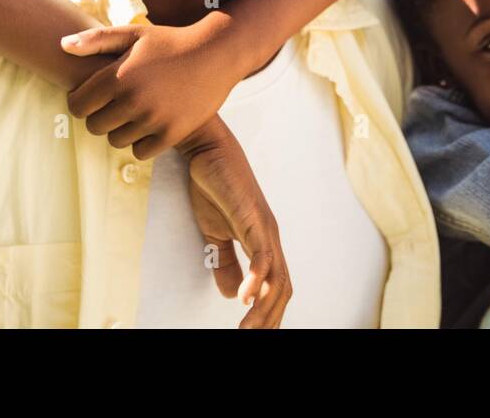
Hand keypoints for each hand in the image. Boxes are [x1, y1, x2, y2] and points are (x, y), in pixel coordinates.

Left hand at [60, 19, 233, 159]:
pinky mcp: (172, 134)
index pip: (77, 106)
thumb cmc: (171, 42)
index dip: (81, 102)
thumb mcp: (134, 34)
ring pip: (116, 141)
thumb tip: (62, 46)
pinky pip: (140, 152)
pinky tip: (151, 124)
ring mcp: (153, 119)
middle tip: (116, 105)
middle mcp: (133, 100)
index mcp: (118, 75)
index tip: (94, 97)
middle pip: (94, 127)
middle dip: (100, 116)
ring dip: (121, 129)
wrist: (216, 53)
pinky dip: (142, 141)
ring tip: (135, 112)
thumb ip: (96, 40)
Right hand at [177, 117, 292, 328]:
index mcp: (263, 243)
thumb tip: (229, 294)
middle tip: (251, 339)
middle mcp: (271, 238)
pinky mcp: (253, 217)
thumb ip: (224, 262)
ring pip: (275, 277)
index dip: (269, 313)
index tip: (255, 333)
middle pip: (282, 288)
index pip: (276, 286)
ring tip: (248, 330)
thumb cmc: (213, 187)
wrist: (208, 151)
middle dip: (269, 319)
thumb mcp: (214, 233)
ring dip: (262, 307)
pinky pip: (260, 253)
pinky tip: (244, 296)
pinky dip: (255, 277)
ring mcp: (265, 228)